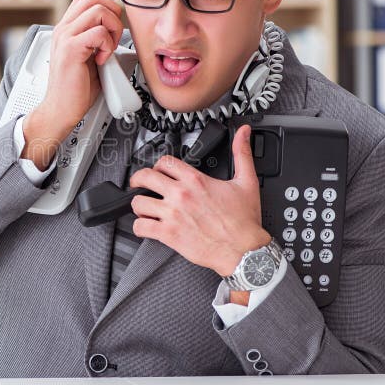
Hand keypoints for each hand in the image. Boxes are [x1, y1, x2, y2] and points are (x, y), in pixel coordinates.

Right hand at [22, 0, 123, 168]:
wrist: (61, 110)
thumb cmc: (77, 88)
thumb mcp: (92, 57)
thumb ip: (100, 40)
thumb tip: (117, 29)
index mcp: (69, 28)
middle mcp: (64, 28)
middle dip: (114, 12)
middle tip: (114, 34)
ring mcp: (65, 37)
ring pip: (97, 10)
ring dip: (112, 29)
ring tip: (107, 49)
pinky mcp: (70, 49)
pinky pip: (97, 32)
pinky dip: (106, 45)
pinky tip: (101, 59)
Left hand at [128, 124, 270, 277]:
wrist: (244, 251)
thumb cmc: (244, 222)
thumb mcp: (246, 181)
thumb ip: (242, 153)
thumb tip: (243, 133)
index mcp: (195, 180)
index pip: (165, 162)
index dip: (158, 165)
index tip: (158, 171)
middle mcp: (181, 195)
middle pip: (144, 178)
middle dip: (139, 180)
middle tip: (139, 184)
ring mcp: (172, 215)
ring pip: (138, 203)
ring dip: (138, 204)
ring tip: (144, 206)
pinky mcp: (168, 234)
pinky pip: (141, 227)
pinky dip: (139, 227)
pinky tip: (146, 226)